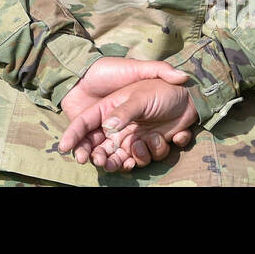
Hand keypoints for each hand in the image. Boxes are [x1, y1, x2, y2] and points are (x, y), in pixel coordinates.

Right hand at [60, 76, 198, 172]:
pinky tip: (162, 139)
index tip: (65, 148)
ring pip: (121, 157)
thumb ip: (123, 112)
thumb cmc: (160, 91)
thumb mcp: (139, 97)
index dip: (73, 136)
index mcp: (109, 109)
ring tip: (139, 149)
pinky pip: (145, 158)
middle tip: (102, 162)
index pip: (84, 124)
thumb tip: (108, 127)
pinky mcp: (149, 145)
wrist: (189, 98)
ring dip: (129, 158)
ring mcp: (133, 136)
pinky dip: (152, 154)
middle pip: (100, 147)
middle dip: (99, 157)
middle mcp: (118, 125)